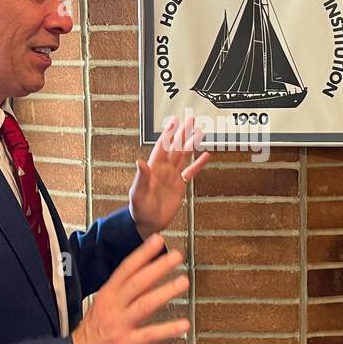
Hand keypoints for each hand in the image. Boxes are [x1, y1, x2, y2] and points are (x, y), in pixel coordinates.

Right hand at [71, 234, 188, 343]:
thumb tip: (146, 277)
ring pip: (145, 304)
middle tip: (177, 256)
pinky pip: (150, 334)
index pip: (126, 268)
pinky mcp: (126, 343)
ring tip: (183, 282)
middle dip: (158, 266)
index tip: (158, 240)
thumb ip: (123, 293)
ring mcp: (119, 324)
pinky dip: (168, 329)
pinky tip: (183, 325)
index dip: (143, 253)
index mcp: (107, 295)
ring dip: (165, 292)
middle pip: (137, 281)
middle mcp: (113, 306)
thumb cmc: (91, 335)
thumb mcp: (103, 307)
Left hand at [129, 116, 210, 237]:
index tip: (174, 122)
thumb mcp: (137, 194)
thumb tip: (139, 162)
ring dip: (191, 144)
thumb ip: (141, 178)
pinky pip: (191, 172)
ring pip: (184, 156)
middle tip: (190, 120)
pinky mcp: (180, 186)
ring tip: (200, 132)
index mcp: (153, 169)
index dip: (168, 134)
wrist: (147, 223)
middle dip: (183, 133)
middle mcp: (164, 169)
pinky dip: (198, 164)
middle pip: (175, 147)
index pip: (162, 147)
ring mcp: (172, 176)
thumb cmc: (139, 210)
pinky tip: (205, 155)